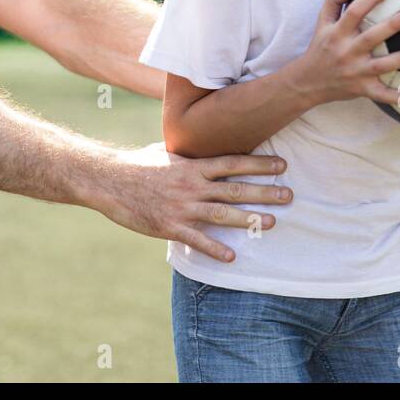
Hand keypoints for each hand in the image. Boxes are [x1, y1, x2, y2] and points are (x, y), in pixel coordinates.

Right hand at [90, 143, 292, 261]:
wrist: (108, 180)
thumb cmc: (138, 164)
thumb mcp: (167, 151)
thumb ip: (190, 152)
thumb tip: (204, 142)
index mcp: (193, 166)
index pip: (233, 163)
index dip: (259, 164)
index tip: (282, 165)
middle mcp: (192, 185)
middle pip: (236, 189)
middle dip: (265, 192)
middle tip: (290, 195)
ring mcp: (182, 207)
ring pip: (223, 214)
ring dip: (250, 219)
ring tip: (273, 222)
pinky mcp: (170, 227)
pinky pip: (197, 240)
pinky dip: (215, 249)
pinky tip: (232, 257)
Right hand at [290, 0, 399, 107]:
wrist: (306, 82)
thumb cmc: (320, 47)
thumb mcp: (321, 22)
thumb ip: (333, 0)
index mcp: (337, 33)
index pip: (353, 13)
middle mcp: (347, 52)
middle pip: (371, 37)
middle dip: (391, 26)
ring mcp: (355, 72)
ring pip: (380, 65)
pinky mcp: (361, 89)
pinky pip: (381, 95)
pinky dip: (399, 98)